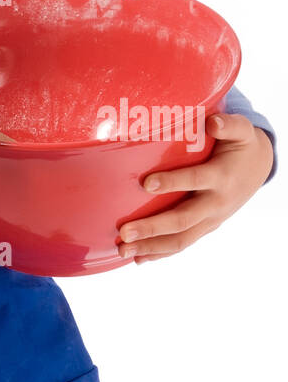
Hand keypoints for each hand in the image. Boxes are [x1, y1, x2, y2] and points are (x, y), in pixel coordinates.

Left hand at [117, 115, 273, 262]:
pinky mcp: (206, 227)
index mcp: (221, 176)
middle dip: (153, 227)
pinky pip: (183, 244)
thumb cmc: (241, 144)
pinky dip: (160, 253)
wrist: (259, 169)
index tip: (145, 183)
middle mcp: (215, 202)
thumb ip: (228, 124)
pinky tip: (138, 258)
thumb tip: (212, 123)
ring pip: (181, 239)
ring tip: (123, 249)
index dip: (172, 182)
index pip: (195, 180)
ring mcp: (211, 219)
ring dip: (151, 247)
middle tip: (125, 232)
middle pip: (183, 220)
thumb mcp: (241, 130)